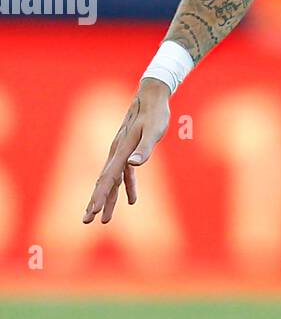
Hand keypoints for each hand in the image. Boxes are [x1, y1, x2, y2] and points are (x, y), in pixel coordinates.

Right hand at [82, 80, 170, 224]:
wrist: (151, 97)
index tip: (93, 212)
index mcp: (121, 151)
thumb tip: (134, 165)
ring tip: (103, 220)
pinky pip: (125, 174)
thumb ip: (145, 149)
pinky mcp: (129, 152)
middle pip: (103, 183)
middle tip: (86, 221)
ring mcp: (122, 153)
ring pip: (112, 181)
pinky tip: (132, 201)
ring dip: (108, 200)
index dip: (100, 196)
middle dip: (95, 203)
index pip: (108, 178)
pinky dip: (127, 187)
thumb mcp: (154, 131)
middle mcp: (117, 153)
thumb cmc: (155, 114)